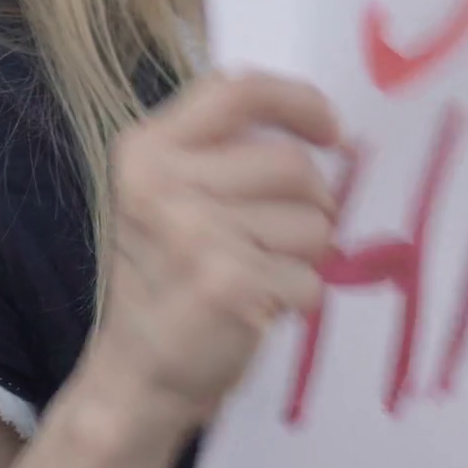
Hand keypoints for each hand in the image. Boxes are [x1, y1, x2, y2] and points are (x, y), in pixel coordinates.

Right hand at [81, 73, 340, 432]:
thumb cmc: (164, 282)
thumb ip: (221, 158)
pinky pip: (311, 279)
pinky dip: (297, 300)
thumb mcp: (168, 200)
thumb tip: (330, 139)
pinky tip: (256, 310)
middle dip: (310, 206)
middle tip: (280, 241)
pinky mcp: (229, 282)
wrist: (135, 375)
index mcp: (145, 151)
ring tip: (259, 277)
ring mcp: (194, 232)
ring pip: (313, 223)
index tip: (332, 132)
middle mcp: (162, 183)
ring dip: (304, 257)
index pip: (238, 91)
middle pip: (292, 165)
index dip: (299, 103)